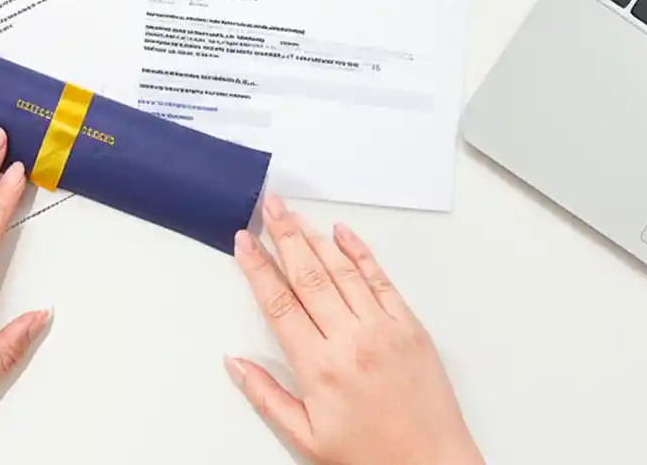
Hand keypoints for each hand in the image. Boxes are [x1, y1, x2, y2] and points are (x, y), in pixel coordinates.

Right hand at [226, 195, 483, 464]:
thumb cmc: (371, 457)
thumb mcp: (305, 437)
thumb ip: (266, 396)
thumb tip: (235, 362)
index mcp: (319, 368)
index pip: (279, 303)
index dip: (257, 268)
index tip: (244, 242)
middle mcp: (350, 340)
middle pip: (308, 275)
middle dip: (284, 236)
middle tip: (269, 207)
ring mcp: (383, 328)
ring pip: (342, 271)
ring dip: (315, 237)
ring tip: (295, 213)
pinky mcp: (410, 326)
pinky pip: (381, 280)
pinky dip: (360, 253)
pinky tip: (343, 234)